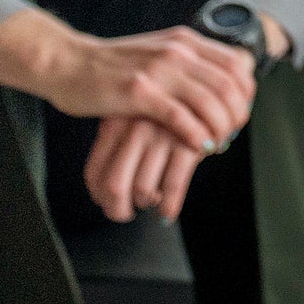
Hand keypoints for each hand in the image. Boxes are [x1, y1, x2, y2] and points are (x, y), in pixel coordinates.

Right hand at [35, 26, 254, 150]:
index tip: (240, 113)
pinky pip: (180, 116)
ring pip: (209, 100)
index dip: (245, 92)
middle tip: (231, 134)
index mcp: (185, 41)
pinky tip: (198, 147)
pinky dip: (195, 134)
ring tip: (216, 144)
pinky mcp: (139, 92)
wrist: (68, 63)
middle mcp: (177, 51)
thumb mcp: (157, 54)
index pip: (235, 64)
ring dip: (219, 127)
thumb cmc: (112, 66)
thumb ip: (186, 64)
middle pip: (228, 84)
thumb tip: (220, 86)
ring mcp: (158, 70)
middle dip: (236, 114)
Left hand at [83, 113, 206, 222]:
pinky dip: (168, 206)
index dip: (99, 196)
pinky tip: (167, 212)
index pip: (95, 173)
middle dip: (118, 209)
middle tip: (125, 214)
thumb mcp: (132, 119)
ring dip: (146, 204)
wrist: (208, 89)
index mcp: (115, 123)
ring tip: (152, 202)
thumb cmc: (163, 113)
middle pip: (115, 186)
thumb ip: (116, 150)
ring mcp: (162, 135)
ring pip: (143, 189)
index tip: (107, 203)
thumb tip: (102, 197)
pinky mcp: (189, 142)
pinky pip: (173, 186)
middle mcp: (135, 128)